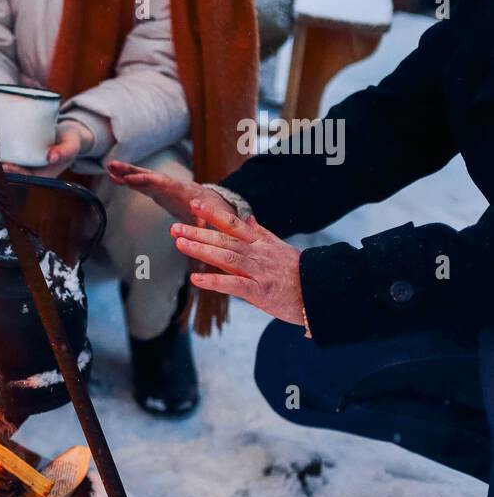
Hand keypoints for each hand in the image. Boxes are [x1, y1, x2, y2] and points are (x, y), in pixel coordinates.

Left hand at [4, 120, 93, 176]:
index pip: (26, 177)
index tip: (6, 167)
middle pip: (10, 171)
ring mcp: (22, 161)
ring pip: (3, 161)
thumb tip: (51, 157)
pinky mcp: (17, 150)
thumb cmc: (71, 142)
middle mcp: (29, 170)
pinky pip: (3, 151)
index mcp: (42, 175)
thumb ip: (64, 152)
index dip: (15, 173)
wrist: (68, 135)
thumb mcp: (72, 146)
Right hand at [106, 160, 234, 223]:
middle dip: (131, 171)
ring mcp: (161, 185)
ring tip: (108, 166)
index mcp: (179, 190)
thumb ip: (198, 234)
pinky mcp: (156, 189)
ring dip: (125, 171)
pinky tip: (113, 177)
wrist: (212, 201)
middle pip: (148, 175)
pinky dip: (126, 179)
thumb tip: (192, 257)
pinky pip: (139, 183)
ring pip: (141, 176)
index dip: (145, 181)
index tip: (130, 180)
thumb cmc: (210, 211)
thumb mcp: (207, 223)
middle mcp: (168, 184)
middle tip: (113, 165)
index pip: (160, 183)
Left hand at [171, 197, 305, 326]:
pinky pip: (234, 285)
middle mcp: (258, 254)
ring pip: (226, 257)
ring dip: (201, 250)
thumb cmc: (299, 273)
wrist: (322, 293)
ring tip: (180, 244)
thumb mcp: (281, 248)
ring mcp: (259, 272)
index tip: (195, 203)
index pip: (234, 223)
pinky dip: (214, 282)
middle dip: (198, 233)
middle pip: (224, 239)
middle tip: (174, 228)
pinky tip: (195, 280)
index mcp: (262, 243)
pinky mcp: (260, 292)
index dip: (213, 213)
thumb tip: (250, 218)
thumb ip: (262, 234)